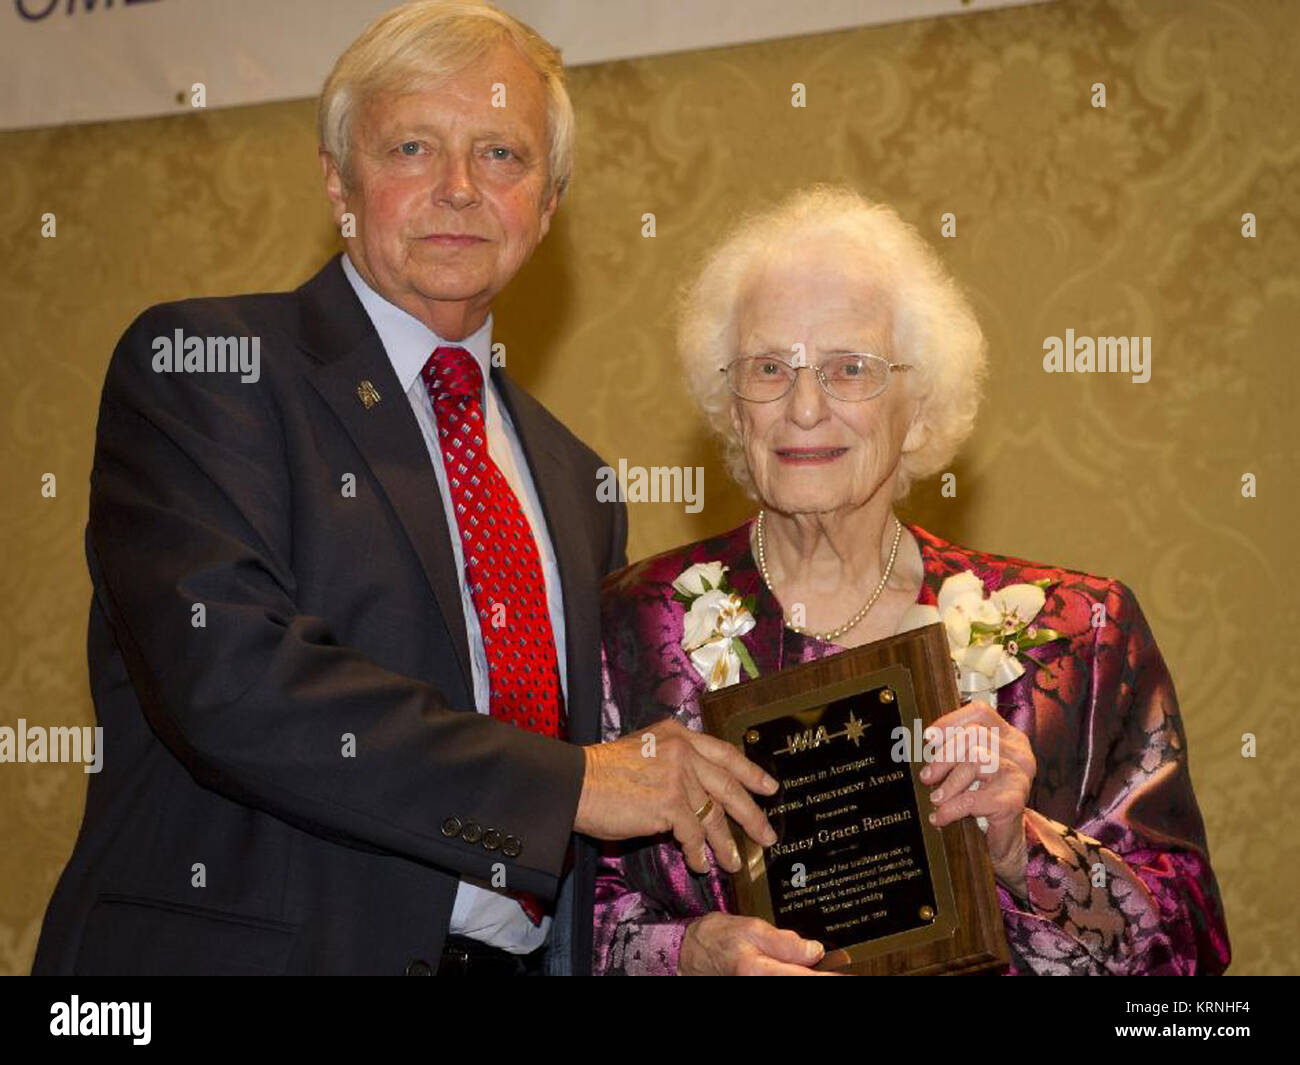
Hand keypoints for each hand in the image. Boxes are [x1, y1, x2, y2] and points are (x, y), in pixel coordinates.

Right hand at [573, 719, 777, 873]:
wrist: (576, 784)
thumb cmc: (602, 774)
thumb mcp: (644, 752)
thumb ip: (675, 764)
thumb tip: (700, 797)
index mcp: (678, 734)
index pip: (724, 753)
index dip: (749, 772)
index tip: (768, 786)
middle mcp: (683, 750)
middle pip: (729, 785)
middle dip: (751, 814)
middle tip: (766, 834)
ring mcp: (679, 775)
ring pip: (713, 814)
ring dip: (724, 843)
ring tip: (733, 861)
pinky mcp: (670, 802)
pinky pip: (694, 833)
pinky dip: (699, 852)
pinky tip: (700, 863)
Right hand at [679, 913, 830, 974]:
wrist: (688, 954)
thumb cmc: (716, 937)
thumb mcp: (749, 928)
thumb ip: (783, 941)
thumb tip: (815, 951)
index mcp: (758, 970)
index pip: (804, 978)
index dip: (829, 977)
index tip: (848, 973)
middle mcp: (758, 985)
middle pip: (800, 983)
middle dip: (821, 976)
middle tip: (841, 969)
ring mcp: (756, 987)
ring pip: (791, 982)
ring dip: (808, 976)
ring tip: (825, 968)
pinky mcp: (754, 985)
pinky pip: (781, 982)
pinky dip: (796, 976)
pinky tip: (805, 971)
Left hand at [920, 700, 1033, 895]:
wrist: (1007, 841)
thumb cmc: (985, 800)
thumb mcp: (971, 770)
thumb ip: (957, 751)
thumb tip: (926, 741)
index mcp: (1010, 737)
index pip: (981, 712)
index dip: (951, 720)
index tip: (928, 738)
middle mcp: (1019, 752)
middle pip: (974, 736)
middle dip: (944, 756)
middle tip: (927, 777)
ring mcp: (1020, 775)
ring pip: (975, 761)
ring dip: (948, 783)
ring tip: (935, 799)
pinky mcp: (1015, 801)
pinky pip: (974, 798)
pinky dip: (951, 808)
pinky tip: (941, 817)